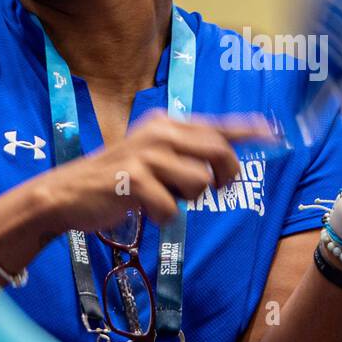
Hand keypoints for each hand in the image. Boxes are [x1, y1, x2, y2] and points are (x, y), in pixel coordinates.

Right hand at [43, 111, 275, 231]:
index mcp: (167, 125)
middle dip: (223, 176)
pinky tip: (143, 210)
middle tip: (211, 189)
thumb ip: (186, 156)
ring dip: (186, 199)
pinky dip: (162, 217)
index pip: (217, 127)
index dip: (248, 131)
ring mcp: (146, 154)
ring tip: (161, 197)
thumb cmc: (117, 179)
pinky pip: (172, 208)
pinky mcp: (134, 179)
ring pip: (199, 182)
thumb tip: (225, 165)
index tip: (274, 133)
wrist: (67, 193)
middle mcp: (160, 133)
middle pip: (219, 153)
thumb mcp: (152, 158)